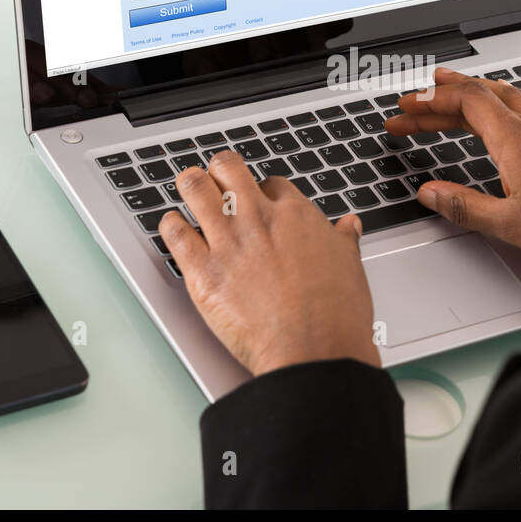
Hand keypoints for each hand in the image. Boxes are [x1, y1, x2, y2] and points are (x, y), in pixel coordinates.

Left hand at [160, 151, 379, 376]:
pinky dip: (171, 225)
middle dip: (221, 171)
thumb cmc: (335, 315)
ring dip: (191, 185)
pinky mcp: (202, 273)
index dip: (264, 191)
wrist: (314, 352)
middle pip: (228, 169)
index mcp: (296, 215)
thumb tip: (348, 226)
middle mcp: (258, 220)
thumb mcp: (350, 266)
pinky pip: (174, 233)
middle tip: (218, 181)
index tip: (261, 202)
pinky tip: (174, 226)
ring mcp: (228, 243)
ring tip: (190, 189)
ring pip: (195, 188)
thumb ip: (343, 240)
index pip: (272, 183)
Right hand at [385, 68, 520, 290]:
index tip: (406, 108)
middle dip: (440, 98)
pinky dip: (497, 107)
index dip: (430, 100)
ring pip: (505, 99)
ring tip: (446, 98)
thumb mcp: (511, 226)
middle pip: (482, 96)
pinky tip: (497, 122)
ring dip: (470, 96)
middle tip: (411, 107)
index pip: (467, 101)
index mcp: (519, 141)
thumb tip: (430, 193)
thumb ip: (464, 207)